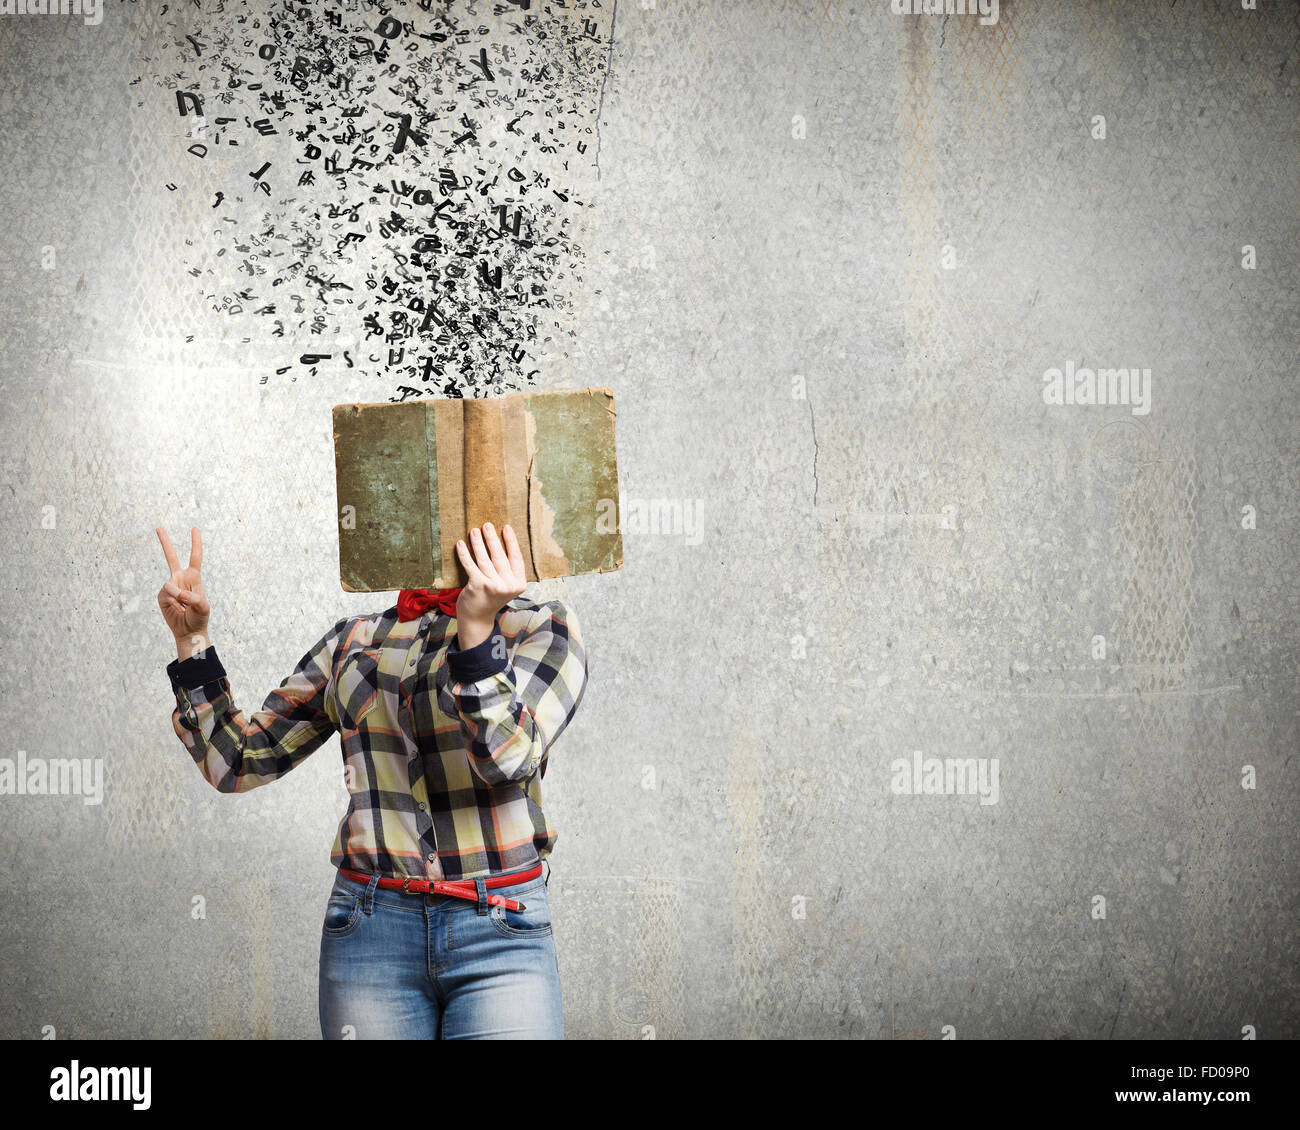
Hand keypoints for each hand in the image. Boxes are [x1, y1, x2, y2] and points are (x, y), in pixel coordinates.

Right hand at [156, 525, 210, 659]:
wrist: (188, 630)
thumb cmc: (199, 618)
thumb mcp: (204, 608)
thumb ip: (196, 599)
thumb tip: (181, 593)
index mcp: (193, 577)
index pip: (195, 557)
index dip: (195, 543)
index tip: (194, 529)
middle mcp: (180, 578)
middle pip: (172, 557)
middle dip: (165, 542)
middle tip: (158, 527)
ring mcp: (170, 586)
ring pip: (171, 585)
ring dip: (179, 596)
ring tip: (184, 607)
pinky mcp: (162, 596)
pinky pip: (166, 594)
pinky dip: (173, 602)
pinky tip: (177, 609)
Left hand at [455, 522, 525, 648]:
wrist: (478, 618)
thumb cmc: (491, 597)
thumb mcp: (506, 586)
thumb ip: (507, 570)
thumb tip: (499, 542)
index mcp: (519, 584)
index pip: (516, 558)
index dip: (511, 542)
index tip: (506, 527)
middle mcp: (508, 585)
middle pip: (500, 556)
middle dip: (492, 539)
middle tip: (487, 525)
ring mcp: (493, 586)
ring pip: (484, 559)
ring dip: (478, 543)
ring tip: (473, 531)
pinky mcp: (478, 586)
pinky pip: (470, 565)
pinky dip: (464, 554)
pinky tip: (460, 544)